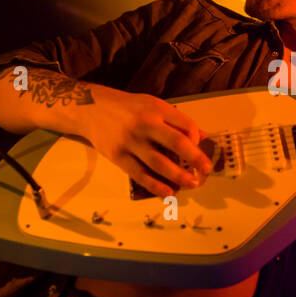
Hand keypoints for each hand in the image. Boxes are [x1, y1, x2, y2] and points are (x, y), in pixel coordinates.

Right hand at [70, 85, 212, 197]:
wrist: (89, 109)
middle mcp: (144, 124)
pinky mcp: (118, 157)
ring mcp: (130, 142)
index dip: (197, 139)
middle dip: (195, 159)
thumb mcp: (152, 104)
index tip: (200, 148)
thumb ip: (175, 119)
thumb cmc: (126, 107)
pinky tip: (169, 192)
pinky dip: (156, 186)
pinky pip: (140, 175)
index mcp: (156, 109)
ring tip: (192, 184)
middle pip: (177, 144)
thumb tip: (201, 136)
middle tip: (206, 170)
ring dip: (179, 176)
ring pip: (159, 164)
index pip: (185, 125)